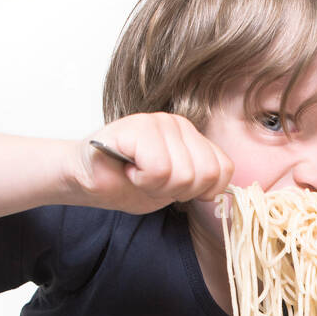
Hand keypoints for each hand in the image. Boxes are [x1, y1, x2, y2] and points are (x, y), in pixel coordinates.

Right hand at [63, 112, 233, 214]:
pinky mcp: (136, 127)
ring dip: (156, 186)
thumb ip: (202, 182)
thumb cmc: (128, 182)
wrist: (87, 179)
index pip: (223, 170)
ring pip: (183, 174)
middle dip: (177, 190)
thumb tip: (229, 194)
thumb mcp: (176, 187)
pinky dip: (142, 180)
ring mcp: (158, 122)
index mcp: (193, 136)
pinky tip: (129, 170)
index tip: (173, 188)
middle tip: (152, 182)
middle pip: (205, 174)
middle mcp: (178, 124)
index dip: (200, 191)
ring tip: (138, 175)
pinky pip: (159, 169)